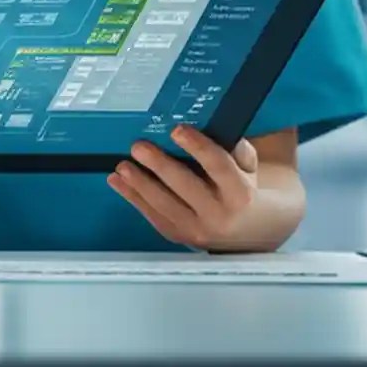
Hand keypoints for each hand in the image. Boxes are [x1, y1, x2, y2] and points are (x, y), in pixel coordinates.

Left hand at [107, 126, 258, 250]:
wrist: (246, 233)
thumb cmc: (242, 191)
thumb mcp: (248, 169)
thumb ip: (238, 151)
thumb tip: (215, 130)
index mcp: (240, 193)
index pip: (219, 166)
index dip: (198, 147)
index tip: (177, 130)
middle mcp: (218, 215)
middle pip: (185, 186)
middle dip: (159, 165)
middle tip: (139, 147)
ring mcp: (196, 230)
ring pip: (164, 204)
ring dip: (139, 184)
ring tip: (122, 166)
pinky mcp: (178, 236)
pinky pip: (153, 216)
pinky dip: (133, 198)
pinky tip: (118, 182)